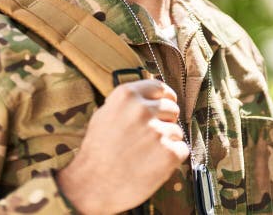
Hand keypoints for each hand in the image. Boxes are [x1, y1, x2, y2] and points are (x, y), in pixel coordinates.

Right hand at [55, 79, 188, 213]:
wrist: (91, 186)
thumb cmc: (96, 153)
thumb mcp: (104, 115)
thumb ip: (128, 103)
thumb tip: (149, 98)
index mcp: (126, 95)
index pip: (159, 87)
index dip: (164, 98)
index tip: (165, 105)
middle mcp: (142, 109)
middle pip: (172, 108)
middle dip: (165, 121)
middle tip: (150, 138)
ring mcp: (157, 131)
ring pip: (177, 131)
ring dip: (167, 142)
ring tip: (146, 155)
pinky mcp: (168, 153)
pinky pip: (182, 150)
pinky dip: (172, 159)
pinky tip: (153, 165)